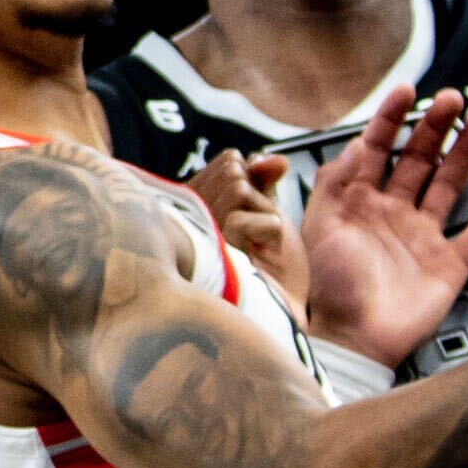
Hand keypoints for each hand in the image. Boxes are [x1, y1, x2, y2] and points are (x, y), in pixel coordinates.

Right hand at [188, 149, 306, 309]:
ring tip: (256, 247)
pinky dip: (266, 232)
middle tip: (258, 236)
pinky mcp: (206, 248)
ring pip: (237, 189)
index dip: (256, 185)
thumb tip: (276, 158)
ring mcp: (194, 230)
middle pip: (233, 171)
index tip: (255, 219)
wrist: (280, 309)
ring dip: (262, 217)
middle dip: (260, 200)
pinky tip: (259, 253)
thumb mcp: (267, 210)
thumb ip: (263, 178)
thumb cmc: (271, 266)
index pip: (231, 161)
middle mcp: (186, 213)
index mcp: (195, 201)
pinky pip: (243, 217)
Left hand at [296, 84, 467, 365]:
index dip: (392, 118)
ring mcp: (426, 237)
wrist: (349, 337)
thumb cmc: (327, 285)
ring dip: (466, 152)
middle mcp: (396, 213)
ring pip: (451, 184)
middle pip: (420, 160)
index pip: (379, 148)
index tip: (407, 89)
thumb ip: (335, 183)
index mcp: (361, 201)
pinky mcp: (451, 264)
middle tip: (452, 98)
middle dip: (435, 127)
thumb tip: (357, 141)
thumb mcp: (318, 225)